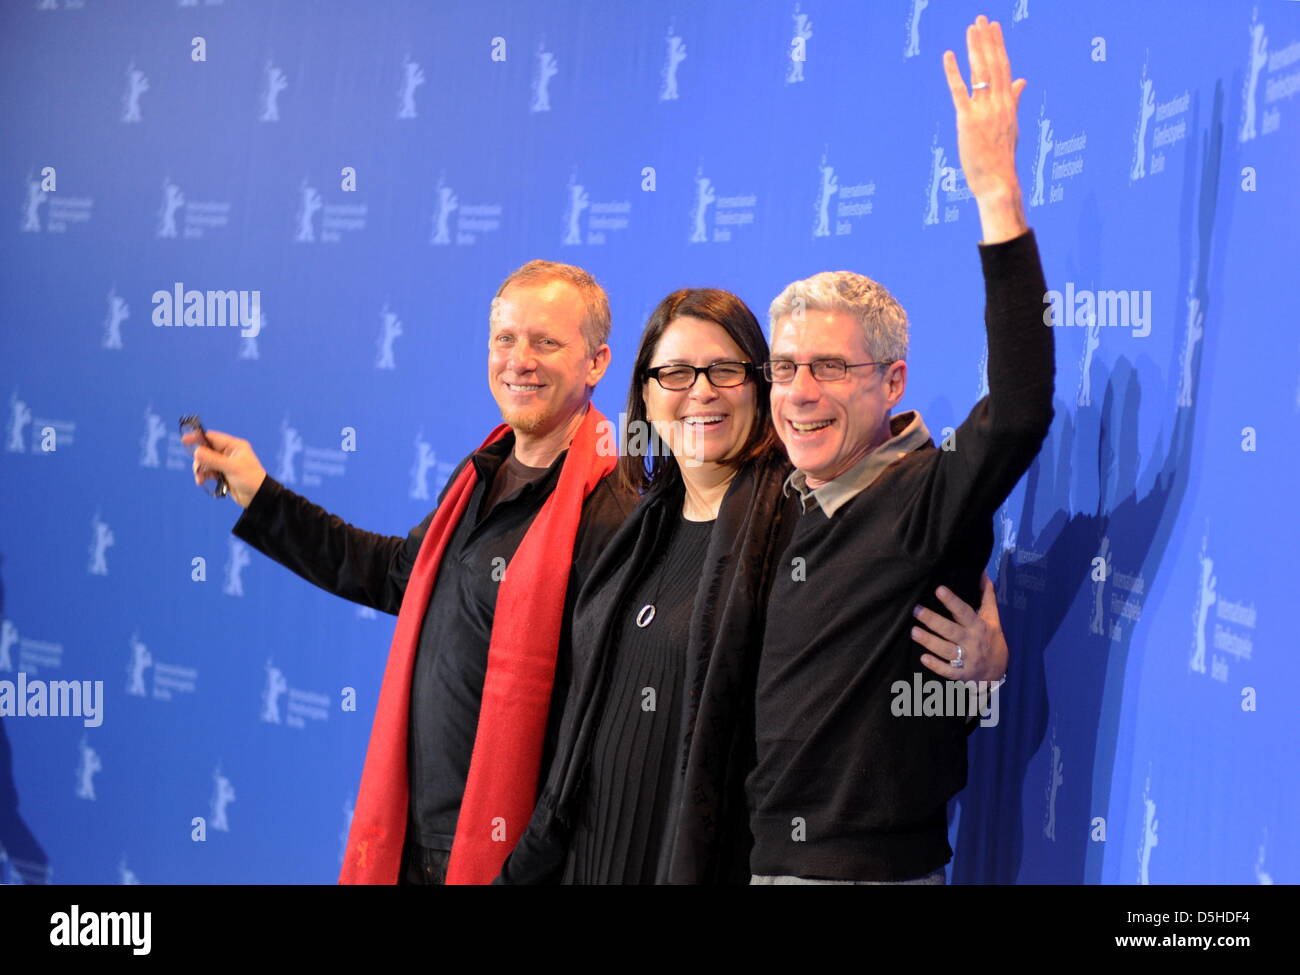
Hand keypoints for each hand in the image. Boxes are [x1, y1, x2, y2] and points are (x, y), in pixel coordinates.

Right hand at [182, 428, 266, 508]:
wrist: (257, 497)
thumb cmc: (250, 479)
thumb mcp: (231, 468)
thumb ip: (213, 459)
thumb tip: (196, 452)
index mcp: (234, 446)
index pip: (212, 437)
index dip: (198, 438)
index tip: (184, 441)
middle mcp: (229, 453)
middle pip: (206, 450)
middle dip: (199, 460)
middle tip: (198, 469)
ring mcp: (225, 463)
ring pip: (205, 462)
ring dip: (200, 470)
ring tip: (200, 479)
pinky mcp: (222, 474)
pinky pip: (208, 472)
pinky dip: (203, 476)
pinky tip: (202, 482)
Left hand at [913, 573, 1007, 682]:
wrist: (999, 671)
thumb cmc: (992, 639)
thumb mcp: (993, 618)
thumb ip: (987, 596)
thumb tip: (983, 573)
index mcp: (978, 626)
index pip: (964, 611)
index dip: (952, 601)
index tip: (939, 589)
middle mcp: (972, 642)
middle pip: (951, 630)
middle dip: (933, 620)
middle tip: (916, 610)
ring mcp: (967, 659)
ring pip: (946, 650)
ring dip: (930, 641)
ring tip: (914, 632)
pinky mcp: (962, 674)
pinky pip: (949, 671)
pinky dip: (936, 666)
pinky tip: (923, 658)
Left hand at [942, 15, 1027, 242]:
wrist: (998, 181)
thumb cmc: (1002, 156)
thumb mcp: (1011, 124)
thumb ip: (1015, 100)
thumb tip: (1023, 81)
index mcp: (1008, 104)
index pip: (1004, 68)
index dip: (998, 46)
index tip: (994, 26)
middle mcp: (999, 103)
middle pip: (993, 65)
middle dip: (987, 40)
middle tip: (980, 18)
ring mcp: (984, 111)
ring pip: (980, 72)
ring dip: (975, 48)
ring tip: (971, 28)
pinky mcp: (968, 120)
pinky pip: (959, 91)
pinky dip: (954, 72)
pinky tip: (948, 55)